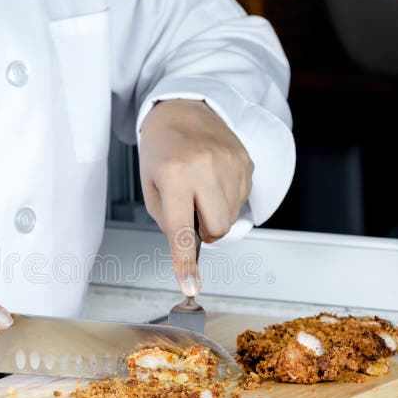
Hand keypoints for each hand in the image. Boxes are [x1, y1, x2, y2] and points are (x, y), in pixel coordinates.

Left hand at [139, 99, 252, 295]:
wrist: (185, 109)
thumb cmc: (162, 149)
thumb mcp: (151, 185)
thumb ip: (167, 219)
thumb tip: (189, 247)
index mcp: (174, 175)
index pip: (181, 231)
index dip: (185, 264)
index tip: (190, 288)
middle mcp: (205, 168)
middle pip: (217, 229)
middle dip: (205, 231)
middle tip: (192, 212)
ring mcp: (230, 164)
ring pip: (231, 218)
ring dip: (216, 213)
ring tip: (201, 188)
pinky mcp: (246, 162)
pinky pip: (241, 199)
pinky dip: (227, 198)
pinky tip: (214, 179)